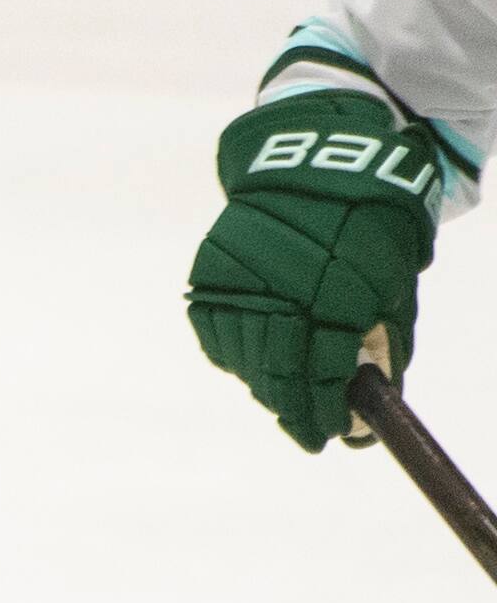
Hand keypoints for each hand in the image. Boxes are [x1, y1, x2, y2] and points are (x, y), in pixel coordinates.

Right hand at [187, 90, 442, 450]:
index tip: (333, 437)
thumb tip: (374, 398)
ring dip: (264, 386)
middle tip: (306, 430)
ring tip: (283, 396)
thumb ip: (382, 340)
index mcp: (336, 295)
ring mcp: (239, 285)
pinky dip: (236, 357)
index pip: (322, 378)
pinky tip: (254, 360)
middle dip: (293, 411)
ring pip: (243, 362)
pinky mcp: (211, 278)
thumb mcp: (393, 281)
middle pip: (276, 377)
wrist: (312, 165)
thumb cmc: (368, 226)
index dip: (325, 415)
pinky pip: (217, 337)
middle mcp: (281, 293)